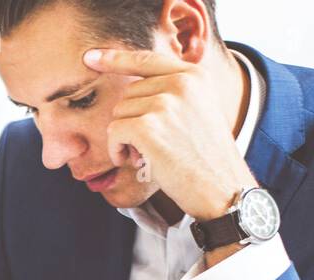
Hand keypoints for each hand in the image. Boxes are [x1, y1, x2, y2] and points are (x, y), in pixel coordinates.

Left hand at [84, 47, 256, 221]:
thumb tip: (132, 88)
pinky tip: (136, 161)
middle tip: (151, 144)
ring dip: (124, 138)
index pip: (146, 59)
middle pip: (128, 92)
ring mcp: (165, 103)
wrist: (221, 188)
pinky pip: (115, 132)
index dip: (115, 58)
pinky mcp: (149, 127)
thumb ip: (173, 92)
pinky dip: (117, 150)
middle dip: (131, 120)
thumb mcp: (198, 111)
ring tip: (148, 154)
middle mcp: (181, 83)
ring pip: (119, 113)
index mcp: (194, 75)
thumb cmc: (206, 157)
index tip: (91, 58)